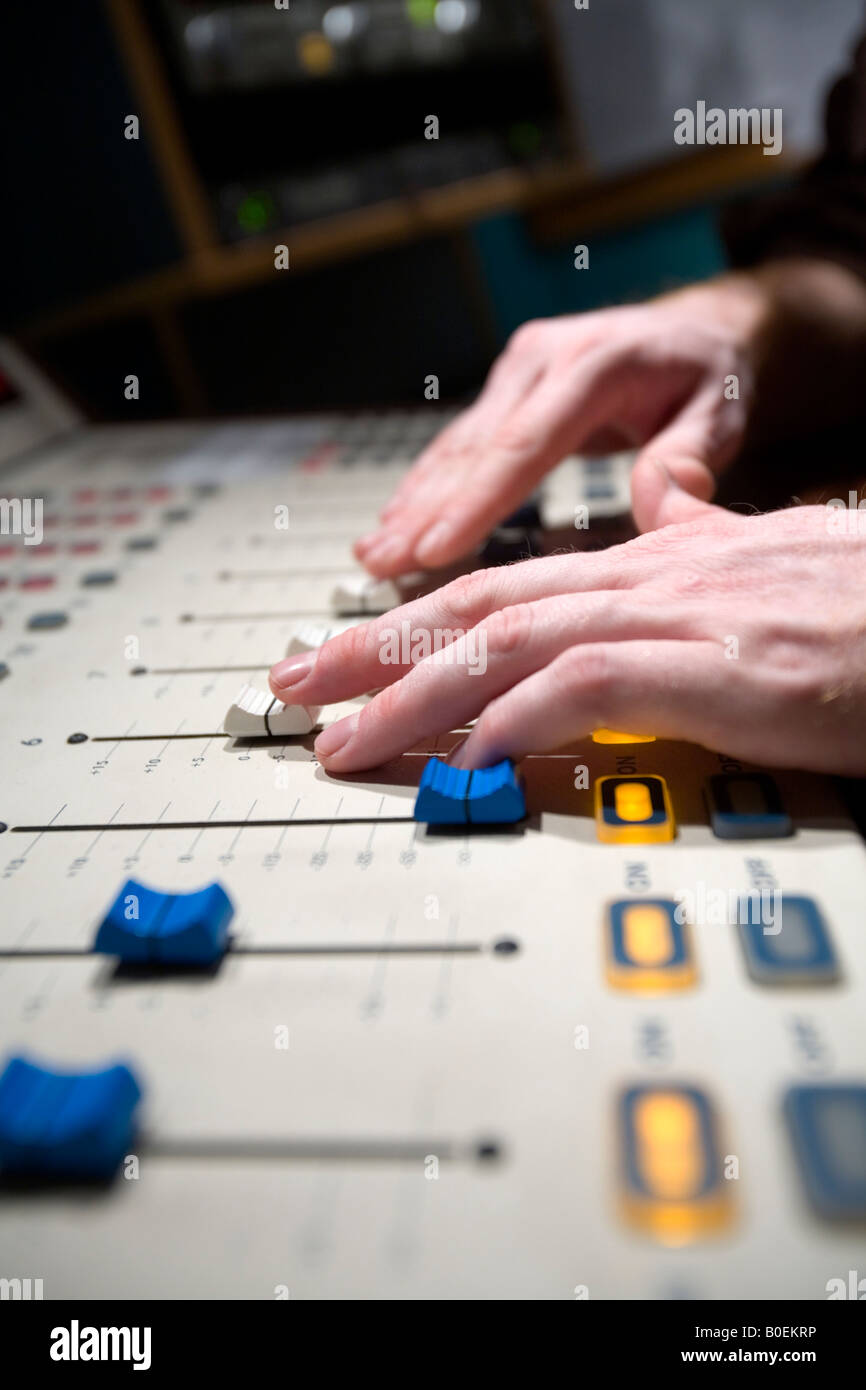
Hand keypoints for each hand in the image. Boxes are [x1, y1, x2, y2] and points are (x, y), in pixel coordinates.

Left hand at [272, 497, 865, 776]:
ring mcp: (678, 619)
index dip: (412, 621)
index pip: (504, 587)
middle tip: (291, 688)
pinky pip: (588, 688)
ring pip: (508, 645)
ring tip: (342, 744)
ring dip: (413, 699)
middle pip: (477, 608)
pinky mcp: (715, 668)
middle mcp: (647, 580)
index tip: (347, 656)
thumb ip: (698, 557)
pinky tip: (466, 764)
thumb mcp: (766, 570)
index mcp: (652, 565)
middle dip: (372, 651)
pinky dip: (514, 724)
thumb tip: (660, 534)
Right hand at [354, 275, 768, 575]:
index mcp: (594, 364)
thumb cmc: (709, 377)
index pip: (524, 444)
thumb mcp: (723, 410)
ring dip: (412, 502)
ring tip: (371, 553)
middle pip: (475, 448)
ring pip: (457, 446)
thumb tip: (658, 496)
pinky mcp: (507, 387)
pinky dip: (427, 485)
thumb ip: (690, 454)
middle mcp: (543, 359)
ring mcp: (518, 370)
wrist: (694, 328)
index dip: (475, 501)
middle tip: (381, 564)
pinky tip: (395, 521)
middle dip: (424, 511)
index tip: (434, 549)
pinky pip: (462, 444)